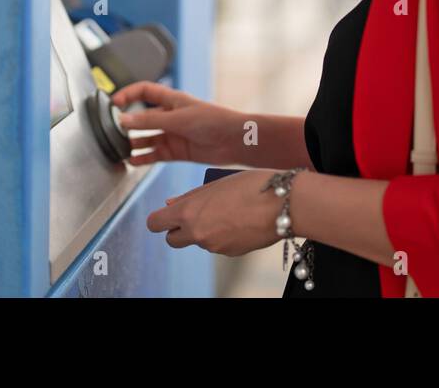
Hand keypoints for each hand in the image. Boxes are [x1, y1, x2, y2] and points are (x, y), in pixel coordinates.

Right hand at [111, 81, 243, 166]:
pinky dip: (144, 158)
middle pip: (143, 117)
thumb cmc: (214, 120)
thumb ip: (149, 121)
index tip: (113, 103)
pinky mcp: (178, 151)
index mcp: (172, 100)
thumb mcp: (177, 118)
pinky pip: (155, 154)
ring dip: (134, 143)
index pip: (145, 92)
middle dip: (128, 123)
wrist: (235, 141)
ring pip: (147, 138)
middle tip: (112, 131)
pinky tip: (132, 161)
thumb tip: (123, 119)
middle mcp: (171, 116)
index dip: (128, 94)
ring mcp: (174, 134)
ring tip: (119, 148)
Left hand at [146, 169, 283, 255]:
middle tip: (194, 214)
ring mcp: (213, 246)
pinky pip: (218, 245)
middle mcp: (197, 232)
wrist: (283, 204)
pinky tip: (240, 221)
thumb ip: (190, 196)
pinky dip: (223, 236)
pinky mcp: (230, 253)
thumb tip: (169, 204)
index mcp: (189, 211)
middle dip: (178, 229)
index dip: (159, 219)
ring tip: (228, 211)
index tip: (166, 214)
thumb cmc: (251, 186)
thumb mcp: (216, 184)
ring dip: (205, 230)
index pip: (156, 223)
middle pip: (172, 240)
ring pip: (198, 240)